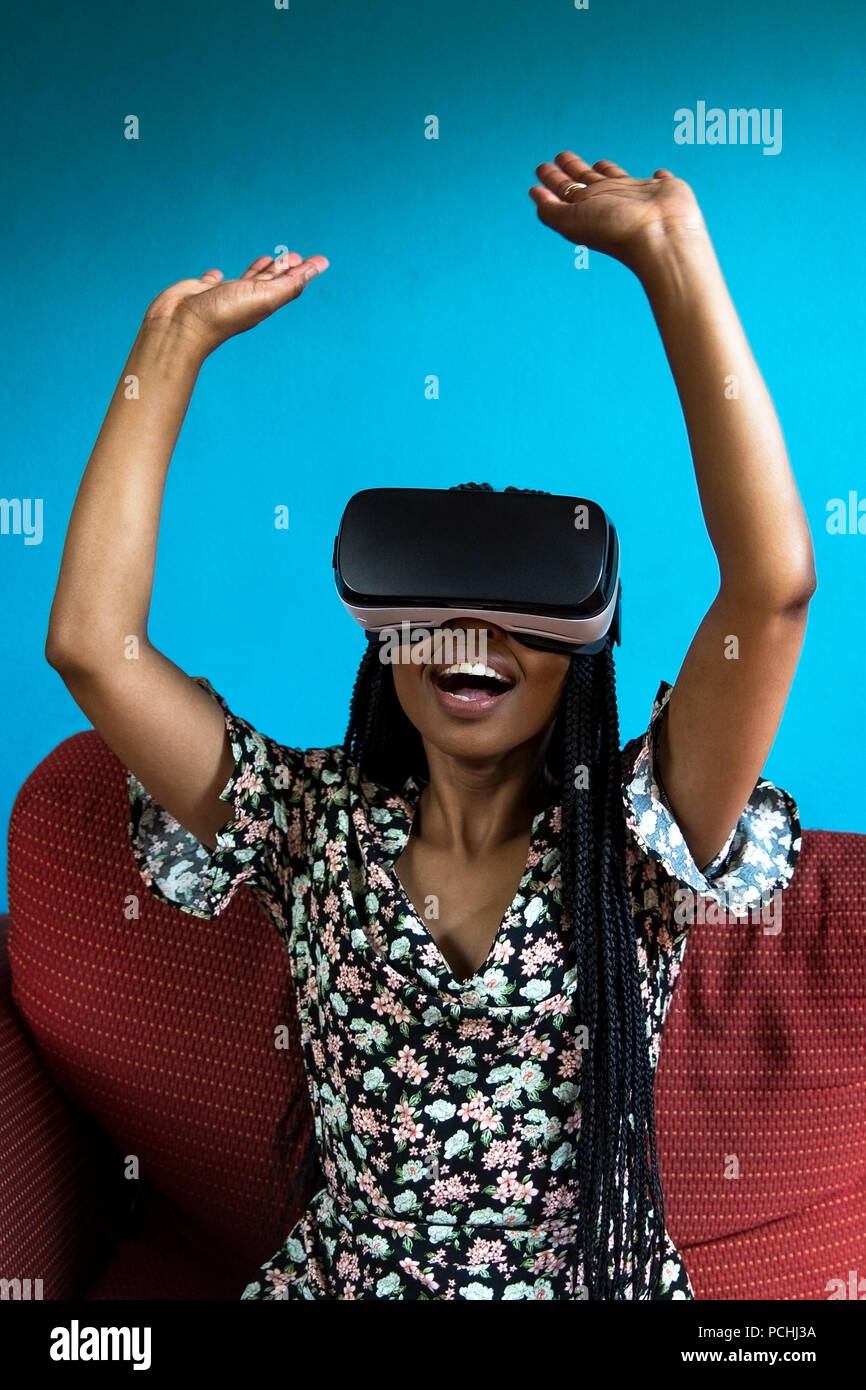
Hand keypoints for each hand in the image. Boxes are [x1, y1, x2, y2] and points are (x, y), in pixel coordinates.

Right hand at [142, 251, 329, 356]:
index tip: (320, 260)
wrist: (182, 326)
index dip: (304, 271)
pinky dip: (216, 276)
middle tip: (294, 255)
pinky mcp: (201, 290)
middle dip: (283, 268)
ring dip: (258, 269)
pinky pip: (211, 281)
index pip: (289, 284)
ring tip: (269, 258)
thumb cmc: (223, 314)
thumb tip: (316, 269)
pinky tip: (216, 274)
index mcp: (264, 302)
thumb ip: (290, 283)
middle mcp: (246, 299)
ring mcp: (223, 295)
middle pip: (270, 280)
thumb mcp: (265, 297)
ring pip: (245, 279)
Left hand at [529, 153, 706, 273]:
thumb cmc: (615, 229)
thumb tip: (535, 194)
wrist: (659, 235)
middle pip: (585, 181)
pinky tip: (658, 173)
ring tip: (594, 162)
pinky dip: (658, 176)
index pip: (564, 190)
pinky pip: (658, 179)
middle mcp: (608, 201)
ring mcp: (636, 195)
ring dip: (605, 170)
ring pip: (616, 178)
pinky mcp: (662, 190)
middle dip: (570, 169)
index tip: (541, 169)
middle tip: (559, 156)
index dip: (551, 180)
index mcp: (586, 208)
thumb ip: (550, 210)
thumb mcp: (571, 221)